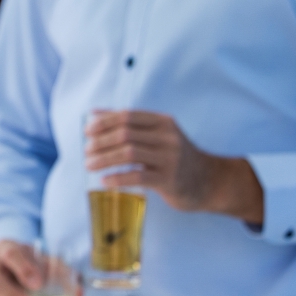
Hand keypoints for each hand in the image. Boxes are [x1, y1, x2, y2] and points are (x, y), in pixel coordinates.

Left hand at [84, 110, 264, 223]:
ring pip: (129, 153)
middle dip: (100, 142)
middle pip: (125, 134)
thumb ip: (129, 124)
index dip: (104, 122)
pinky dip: (118, 178)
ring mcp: (170, 158)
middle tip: (86, 151)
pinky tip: (104, 181)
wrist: (209, 181)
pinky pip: (138, 176)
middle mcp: (168, 137)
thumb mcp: (157, 135)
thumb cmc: (175, 157)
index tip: (87, 132)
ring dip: (104, 159)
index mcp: (163, 122)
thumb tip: (93, 114)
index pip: (128, 116)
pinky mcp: (170, 180)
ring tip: (89, 165)